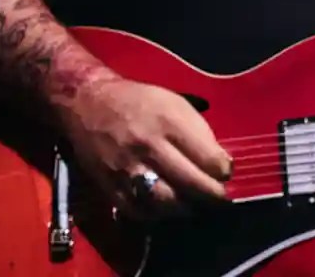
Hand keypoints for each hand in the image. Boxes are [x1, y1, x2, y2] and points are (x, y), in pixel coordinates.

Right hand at [54, 78, 233, 219]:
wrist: (88, 103)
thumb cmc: (138, 101)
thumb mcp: (175, 102)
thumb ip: (199, 132)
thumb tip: (219, 163)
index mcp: (169, 121)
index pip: (209, 159)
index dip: (224, 171)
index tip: (226, 172)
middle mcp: (148, 146)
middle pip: (192, 185)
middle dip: (213, 195)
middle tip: (220, 197)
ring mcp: (128, 169)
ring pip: (167, 203)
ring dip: (187, 208)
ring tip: (195, 203)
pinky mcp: (110, 186)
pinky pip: (141, 212)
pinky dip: (159, 214)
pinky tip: (167, 206)